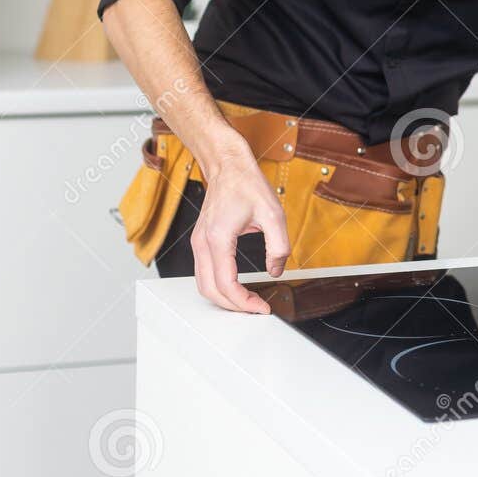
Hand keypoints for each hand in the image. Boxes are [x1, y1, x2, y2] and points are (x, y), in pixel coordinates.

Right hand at [190, 153, 290, 313]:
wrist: (228, 167)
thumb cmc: (247, 185)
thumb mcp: (274, 214)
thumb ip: (279, 246)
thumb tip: (276, 270)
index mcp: (218, 239)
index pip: (226, 284)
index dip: (244, 302)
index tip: (262, 308)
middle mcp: (203, 243)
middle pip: (209, 290)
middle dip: (233, 306)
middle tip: (256, 309)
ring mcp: (198, 243)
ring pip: (203, 284)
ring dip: (223, 299)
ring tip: (247, 302)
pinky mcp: (200, 242)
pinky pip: (203, 273)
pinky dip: (217, 287)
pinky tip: (236, 288)